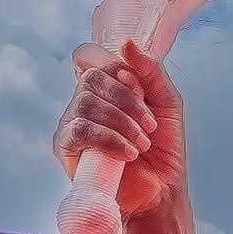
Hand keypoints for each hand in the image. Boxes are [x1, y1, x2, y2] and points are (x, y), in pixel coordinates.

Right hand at [53, 41, 185, 218]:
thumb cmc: (162, 148)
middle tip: (149, 125)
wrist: (159, 190)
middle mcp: (83, 102)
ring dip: (123, 122)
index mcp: (104, 88)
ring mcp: (71, 124)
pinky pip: (79, 129)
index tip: (138, 84)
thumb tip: (125, 43)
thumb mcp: (166, 102)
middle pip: (90, 77)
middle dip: (127, 99)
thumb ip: (150, 71)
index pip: (87, 55)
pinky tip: (128, 153)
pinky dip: (110, 138)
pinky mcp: (65, 148)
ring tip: (141, 144)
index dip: (111, 62)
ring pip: (86, 102)